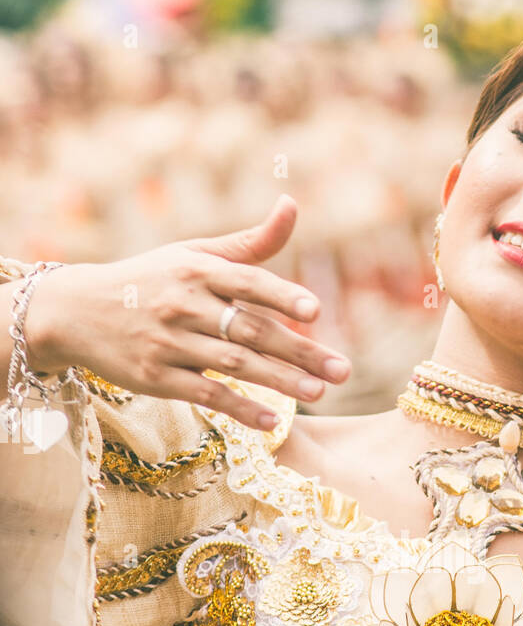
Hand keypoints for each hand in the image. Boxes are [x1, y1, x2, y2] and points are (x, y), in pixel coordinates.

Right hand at [24, 196, 351, 429]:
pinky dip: (239, 408)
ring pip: (233, 364)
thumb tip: (293, 205)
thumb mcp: (194, 254)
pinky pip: (205, 394)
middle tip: (342, 371)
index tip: (315, 311)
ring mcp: (169, 343)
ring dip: (278, 381)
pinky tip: (271, 420)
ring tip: (318, 394)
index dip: (281, 296)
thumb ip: (250, 243)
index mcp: (197, 270)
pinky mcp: (156, 378)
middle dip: (299, 351)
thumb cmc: (150, 279)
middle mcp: (184, 304)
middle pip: (250, 329)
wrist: (77, 311)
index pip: (248, 282)